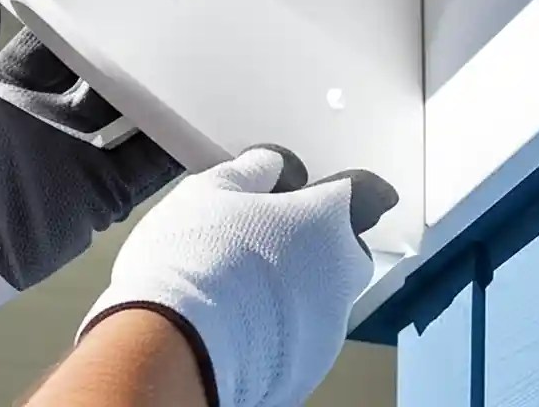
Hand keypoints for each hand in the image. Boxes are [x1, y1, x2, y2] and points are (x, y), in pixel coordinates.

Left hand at [0, 0, 181, 384]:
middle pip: (102, 77)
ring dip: (162, 96)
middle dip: (133, 53)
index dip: (83, 16)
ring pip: (133, 119)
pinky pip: (147, 169)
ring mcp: (74, 161)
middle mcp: (45, 122)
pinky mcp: (96, 200)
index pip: (56, 41)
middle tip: (175, 20)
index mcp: (7, 89)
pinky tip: (205, 124)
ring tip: (203, 64)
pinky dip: (176, 149)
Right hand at [78, 147, 397, 406]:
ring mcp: (327, 329)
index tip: (328, 191)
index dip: (349, 187)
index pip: (366, 191)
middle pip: (344, 252)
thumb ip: (250, 172)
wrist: (172, 347)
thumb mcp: (210, 190)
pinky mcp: (306, 372)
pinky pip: (298, 340)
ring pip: (321, 299)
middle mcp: (341, 276)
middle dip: (315, 245)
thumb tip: (270, 166)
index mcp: (326, 221)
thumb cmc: (194, 261)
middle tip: (265, 240)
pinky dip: (277, 331)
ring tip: (236, 288)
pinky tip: (235, 325)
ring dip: (293, 291)